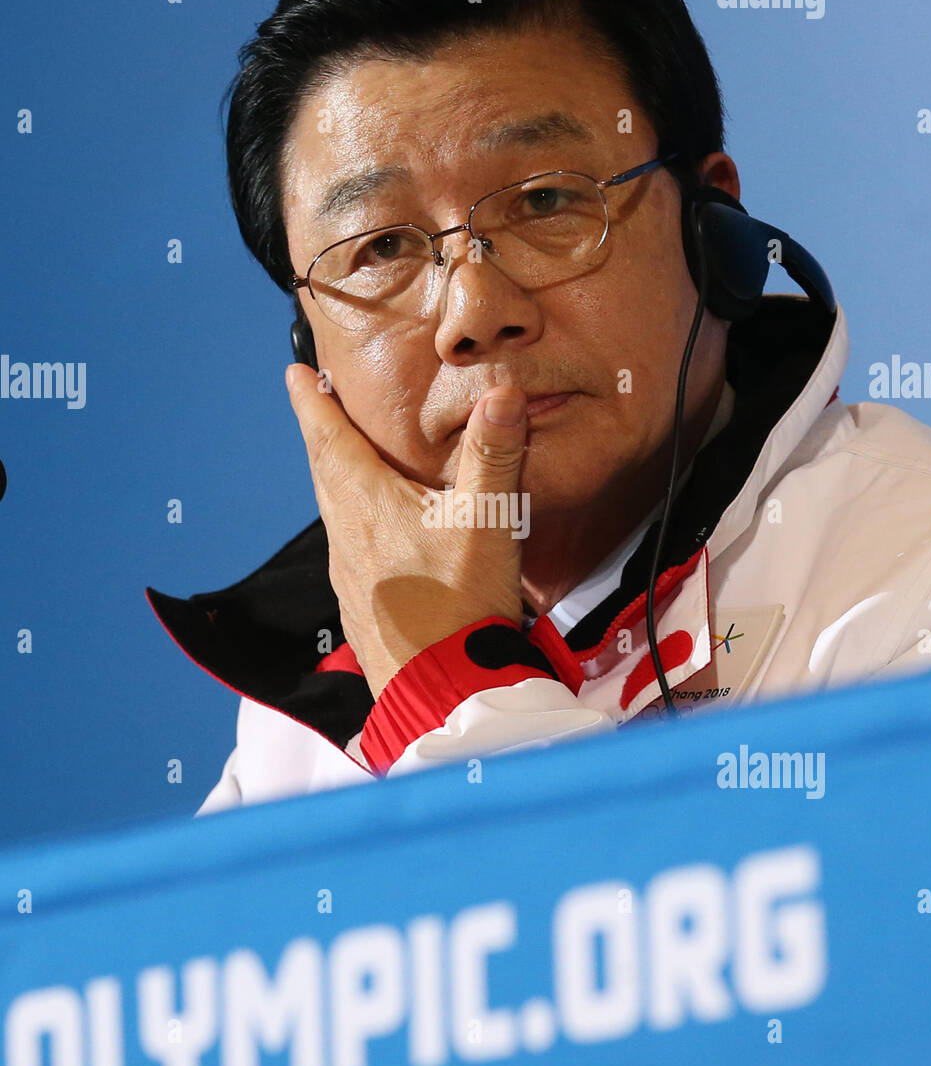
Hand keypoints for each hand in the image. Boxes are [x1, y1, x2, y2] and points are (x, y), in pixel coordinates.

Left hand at [285, 366, 528, 699]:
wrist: (442, 691)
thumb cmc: (461, 606)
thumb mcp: (486, 523)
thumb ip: (495, 456)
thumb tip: (501, 394)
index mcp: (367, 505)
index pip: (329, 439)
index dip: (311, 403)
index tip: (293, 373)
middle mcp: (347, 537)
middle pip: (325, 473)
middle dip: (321, 434)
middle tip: (316, 405)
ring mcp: (350, 576)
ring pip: (335, 513)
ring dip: (336, 480)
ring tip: (346, 463)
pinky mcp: (363, 607)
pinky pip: (349, 550)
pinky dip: (354, 523)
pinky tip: (375, 536)